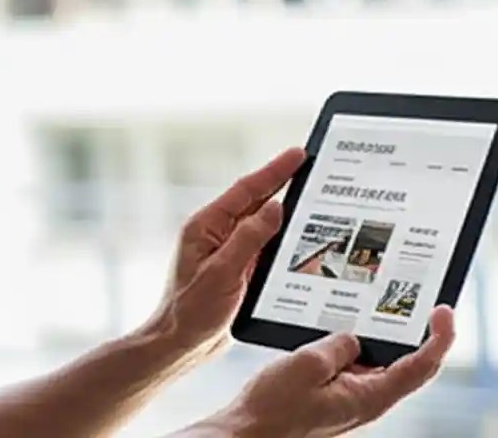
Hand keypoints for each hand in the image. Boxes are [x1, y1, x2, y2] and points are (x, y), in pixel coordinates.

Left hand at [146, 148, 305, 358]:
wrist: (181, 343)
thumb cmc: (191, 310)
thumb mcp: (222, 273)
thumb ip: (249, 239)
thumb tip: (274, 207)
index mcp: (205, 225)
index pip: (245, 190)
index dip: (274, 171)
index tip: (298, 155)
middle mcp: (216, 233)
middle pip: (256, 201)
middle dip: (284, 183)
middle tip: (314, 167)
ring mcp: (228, 250)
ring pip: (263, 224)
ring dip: (287, 212)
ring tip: (316, 196)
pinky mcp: (237, 268)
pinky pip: (265, 247)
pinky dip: (284, 240)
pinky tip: (304, 238)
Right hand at [208, 306, 455, 437]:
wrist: (248, 433)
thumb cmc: (274, 409)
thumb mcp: (307, 365)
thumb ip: (338, 345)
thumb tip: (352, 337)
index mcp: (370, 397)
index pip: (421, 366)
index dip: (439, 337)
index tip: (443, 310)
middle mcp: (367, 400)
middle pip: (409, 364)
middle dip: (415, 332)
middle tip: (413, 298)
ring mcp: (350, 399)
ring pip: (379, 363)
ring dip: (382, 336)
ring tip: (374, 306)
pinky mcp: (333, 396)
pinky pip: (354, 366)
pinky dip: (355, 344)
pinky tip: (338, 328)